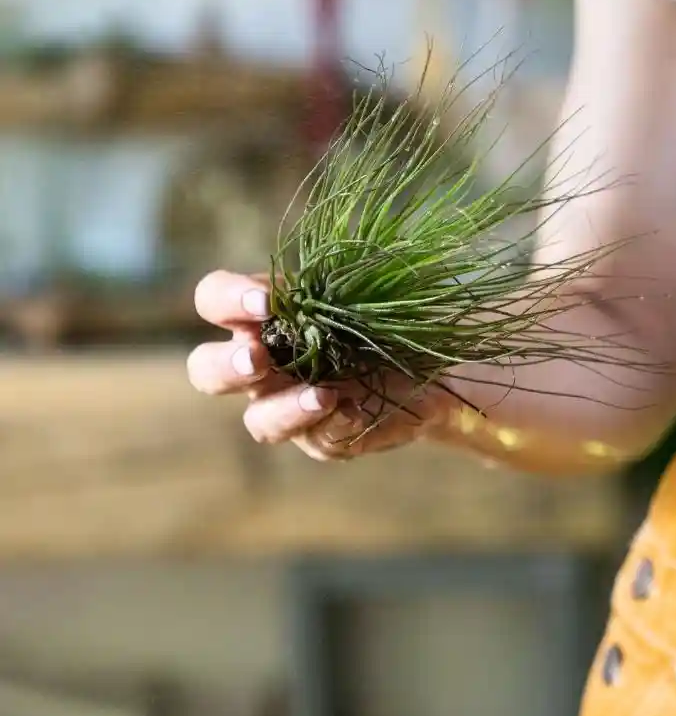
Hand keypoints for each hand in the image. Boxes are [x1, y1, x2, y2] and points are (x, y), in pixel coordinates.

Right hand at [187, 270, 447, 460]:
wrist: (429, 368)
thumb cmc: (389, 315)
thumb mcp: (374, 289)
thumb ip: (351, 281)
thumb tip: (350, 276)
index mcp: (264, 314)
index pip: (214, 299)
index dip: (227, 298)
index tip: (265, 302)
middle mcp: (264, 362)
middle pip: (207, 368)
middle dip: (226, 365)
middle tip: (257, 359)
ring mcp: (289, 405)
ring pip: (257, 419)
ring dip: (283, 409)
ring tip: (322, 396)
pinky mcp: (324, 436)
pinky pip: (316, 438)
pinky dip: (333, 425)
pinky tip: (356, 411)